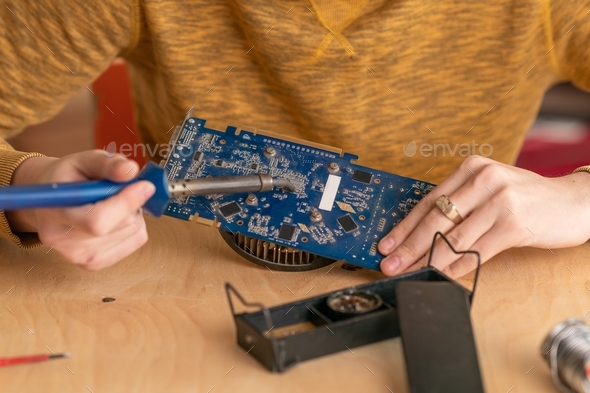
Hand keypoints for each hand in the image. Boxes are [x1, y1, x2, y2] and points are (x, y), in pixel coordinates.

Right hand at [6, 150, 154, 269]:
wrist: (51, 200)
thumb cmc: (67, 178)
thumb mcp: (82, 160)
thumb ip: (107, 163)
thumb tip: (130, 171)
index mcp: (56, 213)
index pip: (97, 220)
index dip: (126, 203)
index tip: (144, 185)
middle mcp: (64, 241)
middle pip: (120, 224)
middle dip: (131, 202)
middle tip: (121, 188)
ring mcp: (80, 256)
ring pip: (133, 231)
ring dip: (133, 212)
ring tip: (112, 202)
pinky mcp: (96, 263)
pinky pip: (136, 240)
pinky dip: (135, 225)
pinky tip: (117, 217)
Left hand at [378, 156, 589, 277]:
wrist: (575, 201)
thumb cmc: (528, 198)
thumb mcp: (491, 188)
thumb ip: (462, 203)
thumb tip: (423, 232)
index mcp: (472, 168)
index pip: (428, 201)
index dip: (403, 226)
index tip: (385, 244)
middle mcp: (483, 179)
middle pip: (435, 219)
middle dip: (408, 246)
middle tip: (389, 263)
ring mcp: (499, 201)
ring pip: (453, 237)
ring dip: (427, 260)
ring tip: (409, 273)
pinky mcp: (513, 224)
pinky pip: (476, 250)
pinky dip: (455, 265)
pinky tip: (440, 274)